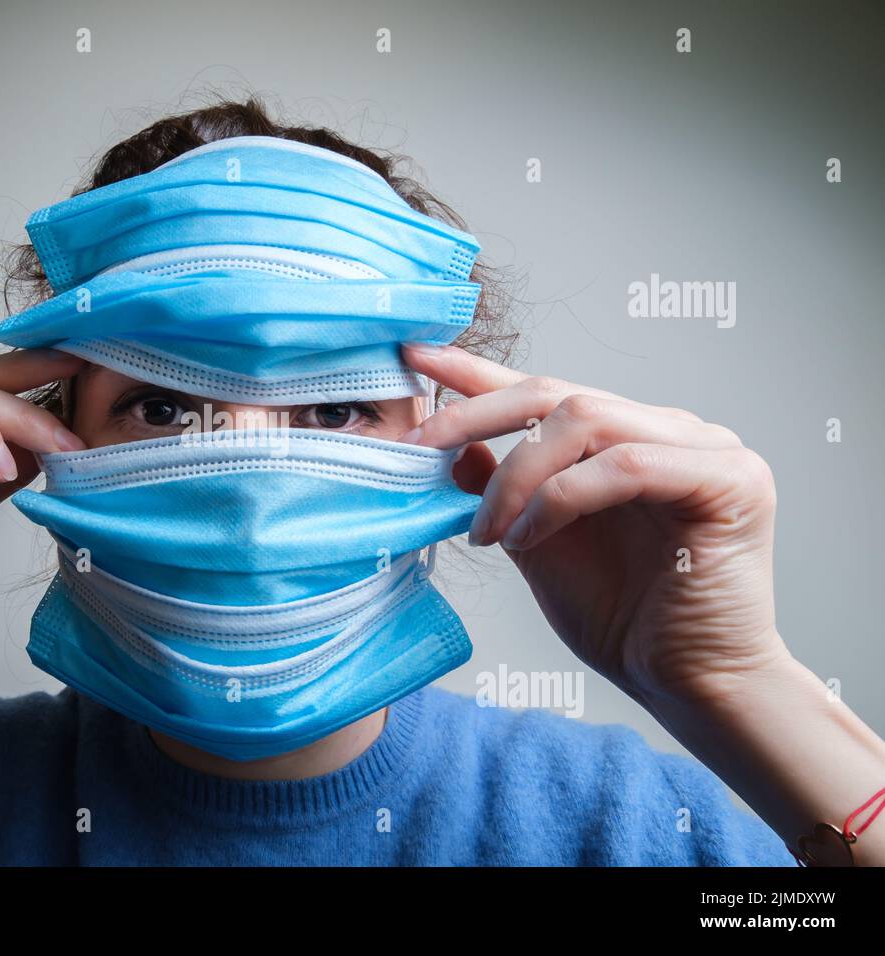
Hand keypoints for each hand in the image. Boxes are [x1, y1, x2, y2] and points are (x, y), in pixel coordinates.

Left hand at [401, 344, 789, 707]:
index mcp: (628, 437)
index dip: (478, 373)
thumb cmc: (622, 619)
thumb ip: (503, 491)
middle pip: (558, 394)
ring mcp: (707, 448)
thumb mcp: (535, 543)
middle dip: (477, 417)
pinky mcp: (732, 480)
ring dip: (519, 476)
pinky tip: (531, 538)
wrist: (686, 686)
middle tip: (423, 450)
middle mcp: (670, 430)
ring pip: (585, 419)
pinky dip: (563, 498)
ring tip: (490, 533)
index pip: (544, 390)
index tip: (415, 355)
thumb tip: (453, 446)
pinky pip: (627, 464)